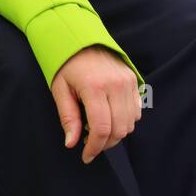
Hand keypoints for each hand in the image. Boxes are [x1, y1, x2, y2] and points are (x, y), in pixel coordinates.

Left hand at [51, 45, 142, 163]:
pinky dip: (125, 121)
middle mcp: (116, 84)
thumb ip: (67, 117)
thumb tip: (71, 143)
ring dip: (115, 134)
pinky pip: (136, 112)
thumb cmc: (67, 65)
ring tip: (97, 128)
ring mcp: (128, 81)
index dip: (94, 147)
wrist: (82, 38)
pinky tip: (109, 117)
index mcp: (94, 86)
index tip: (86, 156)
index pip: (101, 128)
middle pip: (119, 129)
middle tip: (89, 144)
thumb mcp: (60, 89)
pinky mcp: (134, 80)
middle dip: (104, 144)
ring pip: (130, 123)